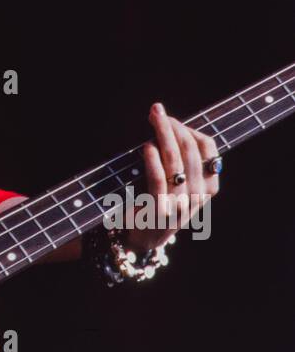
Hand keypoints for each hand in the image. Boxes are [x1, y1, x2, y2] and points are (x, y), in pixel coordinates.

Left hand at [125, 102, 219, 256]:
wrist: (142, 239)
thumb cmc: (156, 202)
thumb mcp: (177, 182)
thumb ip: (180, 159)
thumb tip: (169, 123)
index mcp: (208, 187)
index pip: (209, 151)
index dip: (191, 130)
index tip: (173, 120)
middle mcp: (198, 196)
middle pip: (191, 152)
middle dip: (174, 127)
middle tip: (157, 112)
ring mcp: (180, 205)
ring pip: (176, 163)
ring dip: (163, 135)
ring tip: (153, 119)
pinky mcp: (160, 212)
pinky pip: (159, 182)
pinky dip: (153, 161)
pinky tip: (147, 146)